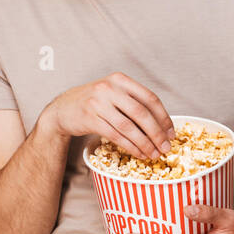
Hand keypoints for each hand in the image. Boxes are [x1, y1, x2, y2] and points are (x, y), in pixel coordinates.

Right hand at [43, 71, 174, 160]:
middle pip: (141, 113)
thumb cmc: (92, 103)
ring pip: (129, 127)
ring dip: (144, 143)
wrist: (62, 109)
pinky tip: (138, 153)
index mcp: (120, 79)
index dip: (163, 117)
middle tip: (166, 147)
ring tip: (154, 154)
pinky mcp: (90, 119)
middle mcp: (109, 88)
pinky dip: (130, 146)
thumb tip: (162, 125)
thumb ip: (133, 101)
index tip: (171, 133)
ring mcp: (98, 103)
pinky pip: (116, 135)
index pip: (149, 98)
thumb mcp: (112, 93)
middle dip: (157, 133)